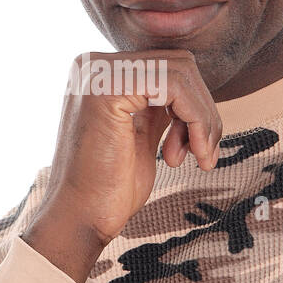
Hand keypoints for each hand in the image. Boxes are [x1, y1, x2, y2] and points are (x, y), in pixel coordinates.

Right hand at [21, 50, 221, 282]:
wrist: (79, 219)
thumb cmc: (109, 187)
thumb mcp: (141, 133)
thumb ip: (158, 105)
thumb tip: (194, 86)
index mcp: (99, 73)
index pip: (168, 66)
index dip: (194, 105)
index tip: (197, 148)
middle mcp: (94, 64)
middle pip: (179, 63)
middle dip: (202, 110)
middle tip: (203, 154)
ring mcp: (98, 72)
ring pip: (182, 72)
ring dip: (203, 118)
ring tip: (197, 157)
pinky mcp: (107, 88)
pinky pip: (175, 86)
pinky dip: (197, 119)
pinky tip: (191, 154)